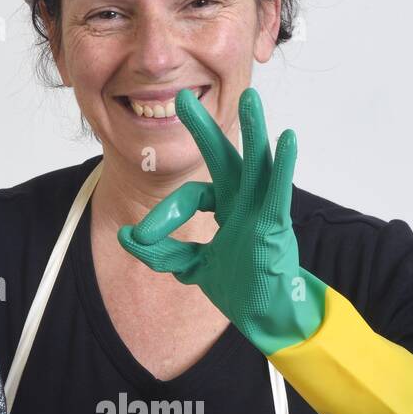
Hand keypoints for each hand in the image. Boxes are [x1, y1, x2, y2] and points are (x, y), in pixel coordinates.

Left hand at [116, 87, 326, 355]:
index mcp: (225, 208)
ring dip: (254, 130)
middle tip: (182, 98)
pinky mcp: (276, 224)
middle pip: (222, 158)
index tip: (141, 239)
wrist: (267, 315)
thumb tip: (125, 236)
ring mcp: (262, 210)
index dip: (163, 217)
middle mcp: (244, 202)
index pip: (190, 197)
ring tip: (250, 98)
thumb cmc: (240, 287)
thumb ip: (160, 253)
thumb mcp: (191, 267)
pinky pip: (279, 189)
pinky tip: (286, 138)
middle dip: (203, 129)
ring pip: (256, 163)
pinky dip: (284, 164)